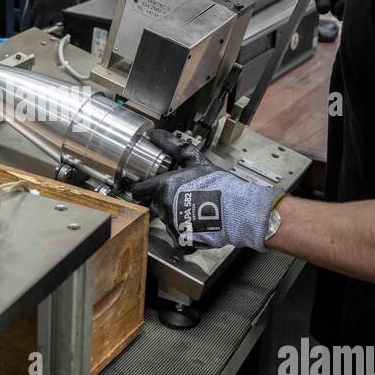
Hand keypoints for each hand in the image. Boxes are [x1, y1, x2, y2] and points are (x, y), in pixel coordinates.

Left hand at [130, 130, 284, 251]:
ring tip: (195, 210)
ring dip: (176, 216)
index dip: (142, 189)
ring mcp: (171, 224)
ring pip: (166, 220)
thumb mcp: (195, 160)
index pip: (138, 191)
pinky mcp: (181, 240)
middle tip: (183, 197)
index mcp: (163, 187)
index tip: (147, 188)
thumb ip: (173, 147)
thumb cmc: (218, 185)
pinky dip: (185, 233)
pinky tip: (197, 225)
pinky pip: (177, 237)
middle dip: (165, 201)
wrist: (236, 209)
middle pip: (155, 205)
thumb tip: (156, 134)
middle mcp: (164, 206)